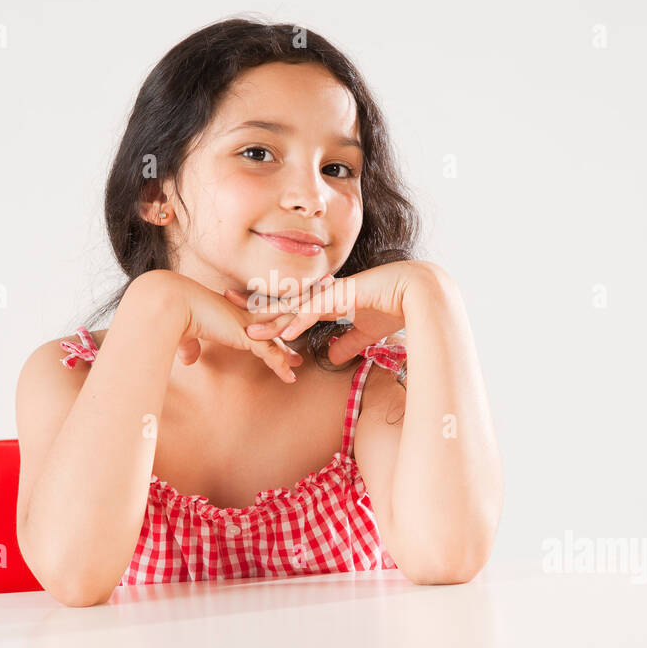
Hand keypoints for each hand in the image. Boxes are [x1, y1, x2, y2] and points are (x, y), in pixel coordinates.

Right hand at [147, 271, 305, 382]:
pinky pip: (270, 352)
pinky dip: (281, 366)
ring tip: (299, 365)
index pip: (253, 321)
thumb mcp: (185, 335)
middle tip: (296, 350)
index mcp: (230, 311)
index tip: (271, 339)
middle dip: (286, 335)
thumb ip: (190, 347)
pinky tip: (290, 378)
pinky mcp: (246, 334)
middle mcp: (242, 314)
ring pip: (277, 336)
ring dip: (288, 351)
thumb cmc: (174, 315)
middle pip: (272, 324)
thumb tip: (188, 360)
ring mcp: (246, 323)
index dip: (264, 330)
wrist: (173, 303)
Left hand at [226, 261, 427, 363]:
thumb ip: (347, 343)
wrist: (420, 294)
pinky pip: (317, 310)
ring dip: (272, 319)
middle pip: (284, 302)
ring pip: (296, 307)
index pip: (292, 307)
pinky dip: (299, 321)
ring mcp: (334, 293)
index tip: (245, 313)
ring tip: (248, 330)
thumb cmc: (397, 308)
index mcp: (329, 301)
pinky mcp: (345, 296)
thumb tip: (330, 354)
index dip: (269, 311)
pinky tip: (284, 333)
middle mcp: (327, 295)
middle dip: (256, 305)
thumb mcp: (366, 334)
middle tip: (226, 303)